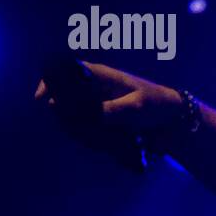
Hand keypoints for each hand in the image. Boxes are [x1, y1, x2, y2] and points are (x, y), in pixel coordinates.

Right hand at [34, 61, 182, 133]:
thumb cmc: (157, 105)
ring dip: (78, 128)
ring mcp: (97, 106)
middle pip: (64, 98)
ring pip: (73, 116)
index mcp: (101, 76)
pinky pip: (86, 128)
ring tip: (98, 138)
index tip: (42, 100)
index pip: (65, 71)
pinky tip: (103, 144)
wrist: (174, 121)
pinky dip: (89, 137)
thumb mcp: (135, 107)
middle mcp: (94, 89)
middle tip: (76, 127)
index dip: (50, 82)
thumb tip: (83, 114)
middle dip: (64, 114)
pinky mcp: (102, 121)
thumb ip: (110, 110)